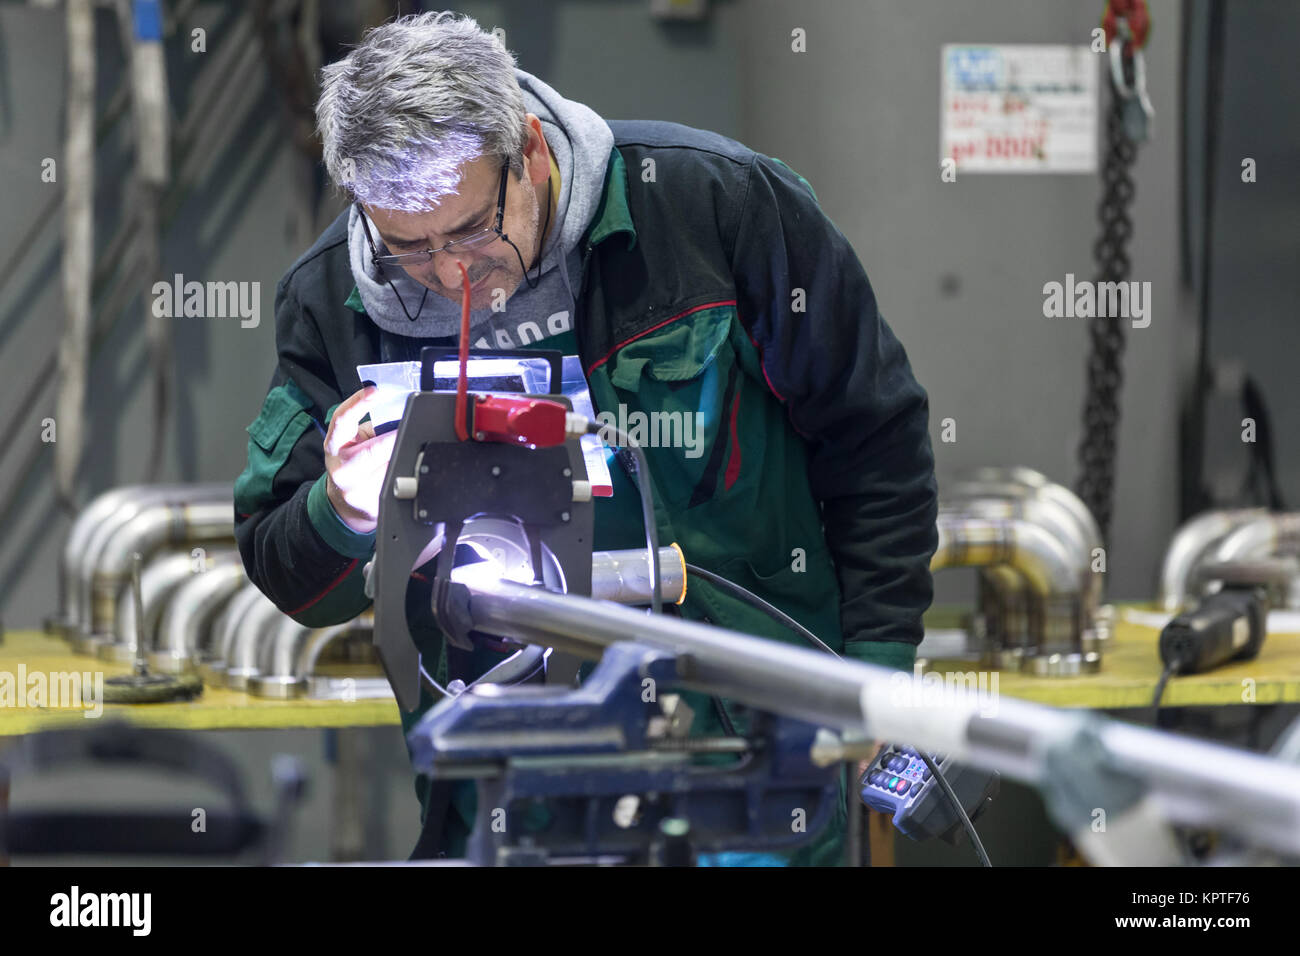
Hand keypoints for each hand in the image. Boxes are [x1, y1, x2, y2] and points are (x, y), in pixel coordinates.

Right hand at [323, 385, 397, 532]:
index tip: (375, 390)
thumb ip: (373, 429)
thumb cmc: (354, 463)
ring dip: (402, 458)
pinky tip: (405, 473)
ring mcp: (354, 489)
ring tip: (407, 453)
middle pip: (371, 450)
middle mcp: (341, 467)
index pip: (342, 419)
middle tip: (409, 429)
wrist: (346, 502)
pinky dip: (405, 475)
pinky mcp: (370, 504)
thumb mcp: (355, 442)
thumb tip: (401, 413)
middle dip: (393, 440)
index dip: (358, 403)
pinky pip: (395, 484)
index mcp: (335, 445)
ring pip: (388, 469)